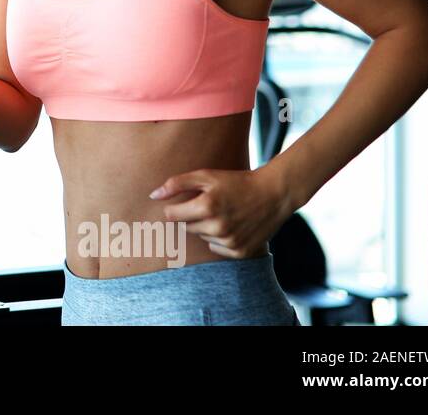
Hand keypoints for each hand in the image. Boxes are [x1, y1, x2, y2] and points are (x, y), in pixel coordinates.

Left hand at [151, 167, 294, 258]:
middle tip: (210, 205)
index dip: (175, 208)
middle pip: (186, 227)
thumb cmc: (236, 182)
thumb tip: (153, 195)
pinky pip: (216, 248)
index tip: (186, 201)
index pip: (171, 216)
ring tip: (225, 213)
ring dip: (207, 227)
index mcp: (207, 207)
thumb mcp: (206, 175)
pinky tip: (233, 225)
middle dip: (192, 216)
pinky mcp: (240, 252)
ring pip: (202, 237)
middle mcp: (217, 227)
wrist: (274, 194)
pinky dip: (220, 239)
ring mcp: (230, 241)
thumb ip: (177, 184)